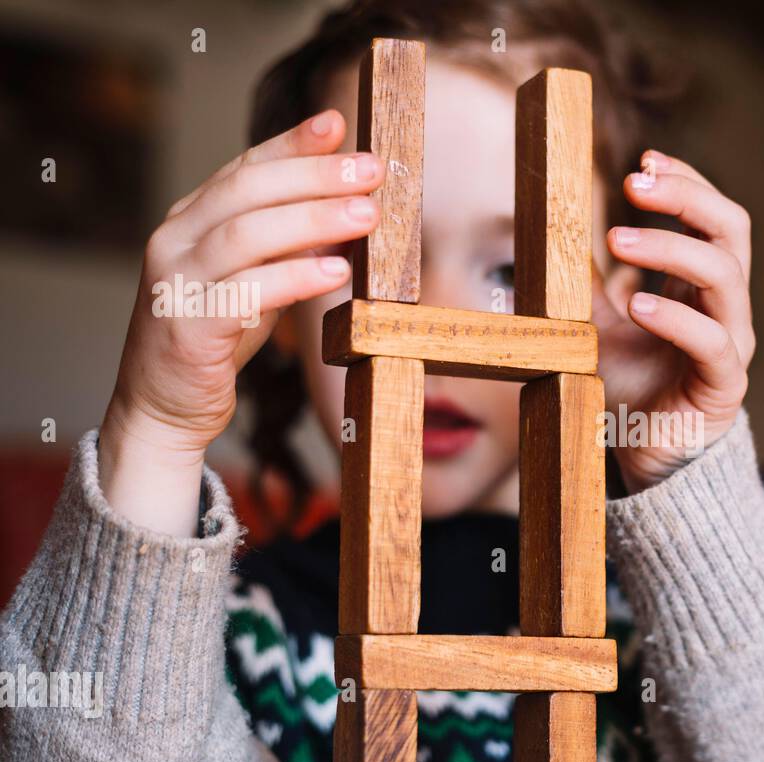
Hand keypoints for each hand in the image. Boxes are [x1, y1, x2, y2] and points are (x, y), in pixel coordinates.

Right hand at [99, 110, 382, 533]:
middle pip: (248, 192)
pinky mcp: (187, 327)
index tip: (338, 124)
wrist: (164, 407)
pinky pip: (247, 293)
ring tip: (367, 215)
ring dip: (314, 220)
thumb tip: (350, 210)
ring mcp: (177, 282)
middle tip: (371, 170)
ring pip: (247, 234)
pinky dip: (296, 278)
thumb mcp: (255, 281)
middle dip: (315, 176)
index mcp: (190, 221)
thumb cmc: (216, 339)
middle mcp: (175, 240)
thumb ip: (287, 246)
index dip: (292, 144)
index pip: (245, 169)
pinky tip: (337, 273)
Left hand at [596, 150, 753, 493]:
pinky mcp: (725, 384)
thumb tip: (549, 225)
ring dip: (669, 248)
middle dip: (685, 196)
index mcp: (704, 283)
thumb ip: (585, 279)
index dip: (686, 182)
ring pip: (724, 275)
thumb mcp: (595, 321)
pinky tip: (637, 306)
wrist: (644, 455)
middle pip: (730, 229)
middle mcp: (726, 305)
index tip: (644, 160)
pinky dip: (675, 317)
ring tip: (616, 240)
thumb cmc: (628, 385)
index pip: (714, 215)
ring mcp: (732, 342)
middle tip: (634, 182)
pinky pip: (712, 341)